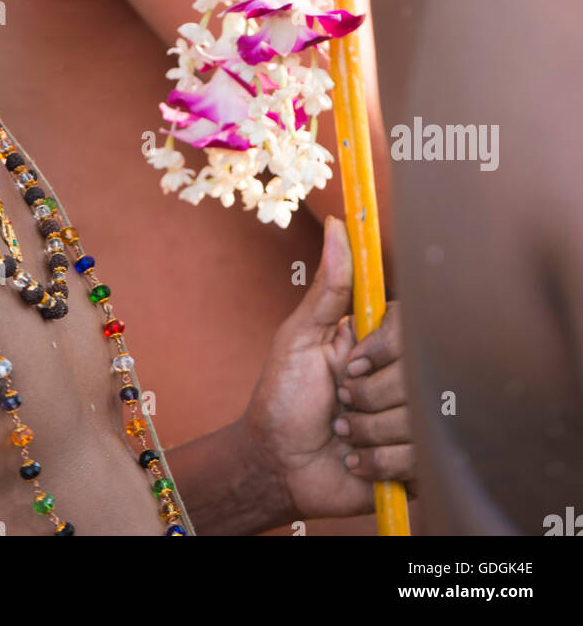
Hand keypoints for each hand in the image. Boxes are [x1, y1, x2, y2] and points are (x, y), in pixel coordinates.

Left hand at [241, 215, 414, 522]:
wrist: (277, 467)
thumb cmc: (283, 397)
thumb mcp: (299, 338)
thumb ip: (327, 286)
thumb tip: (338, 225)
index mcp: (378, 342)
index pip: (412, 328)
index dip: (384, 349)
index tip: (351, 364)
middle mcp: (401, 376)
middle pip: (416, 378)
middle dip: (365, 398)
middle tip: (337, 402)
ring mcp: (412, 420)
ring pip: (415, 421)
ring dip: (366, 432)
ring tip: (342, 434)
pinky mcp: (415, 463)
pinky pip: (415, 460)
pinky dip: (376, 463)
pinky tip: (355, 460)